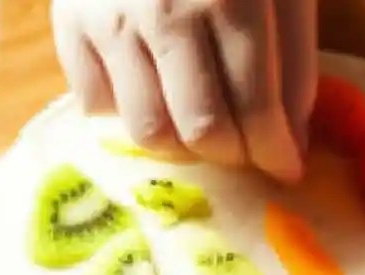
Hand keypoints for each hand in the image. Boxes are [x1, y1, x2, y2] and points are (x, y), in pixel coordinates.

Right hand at [52, 0, 316, 181]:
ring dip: (183, 146)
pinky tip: (154, 97)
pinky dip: (128, 118)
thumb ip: (294, 56)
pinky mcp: (71, 25)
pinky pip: (97, 107)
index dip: (276, 152)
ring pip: (148, 130)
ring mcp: (113, 21)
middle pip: (203, 131)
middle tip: (246, 149)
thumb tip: (291, 137)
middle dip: (234, 156)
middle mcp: (168, 15)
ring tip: (202, 130)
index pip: (257, 109)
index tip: (288, 170)